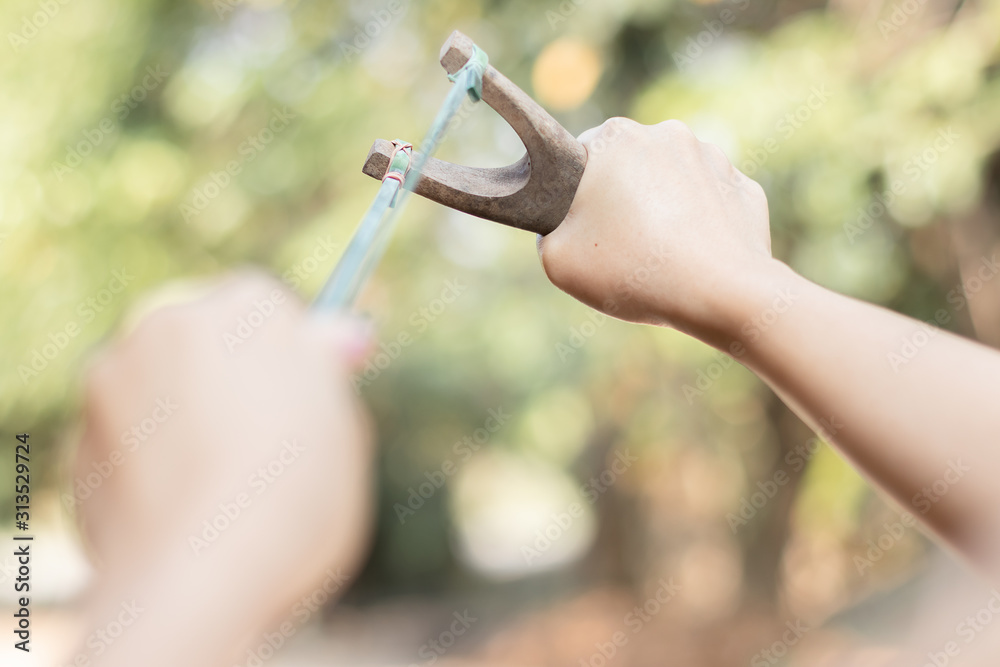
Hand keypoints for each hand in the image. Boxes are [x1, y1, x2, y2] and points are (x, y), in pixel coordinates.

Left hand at [73, 271, 372, 666]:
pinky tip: (184, 505)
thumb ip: (327, 375)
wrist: (200, 579)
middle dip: (229, 375)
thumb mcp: (342, 428)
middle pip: (207, 336)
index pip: (268, 306)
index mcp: (249, 307)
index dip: (287, 352)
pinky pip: (128, 433)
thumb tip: (333, 339)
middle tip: (265, 441)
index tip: (301, 393)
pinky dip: (151, 456)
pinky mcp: (79, 435)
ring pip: (162, 382)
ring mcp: (114, 376)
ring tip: (224, 484)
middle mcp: (170, 321)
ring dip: (186, 413)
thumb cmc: (293, 499)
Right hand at [537, 118, 776, 341]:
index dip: (577, 193)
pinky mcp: (744, 189)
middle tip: (618, 245)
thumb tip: (562, 227)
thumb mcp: (555, 259)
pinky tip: (693, 258)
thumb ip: (547, 232)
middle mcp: (667, 134)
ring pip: (674, 183)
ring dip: (663, 209)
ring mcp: (713, 158)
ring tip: (659, 256)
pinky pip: (710, 204)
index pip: (582, 155)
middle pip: (631, 166)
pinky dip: (700, 225)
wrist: (719, 293)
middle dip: (623, 198)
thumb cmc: (631, 271)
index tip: (584, 226)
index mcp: (615, 137)